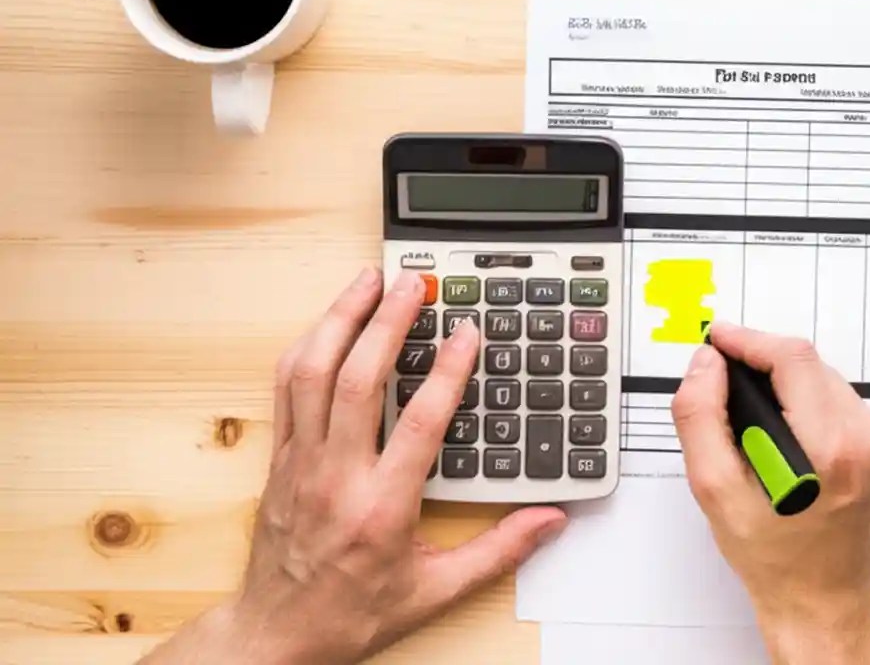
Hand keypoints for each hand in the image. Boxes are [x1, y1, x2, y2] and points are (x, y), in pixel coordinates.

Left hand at [141, 269, 566, 664]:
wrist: (277, 634)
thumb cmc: (350, 614)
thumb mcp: (435, 592)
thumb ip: (498, 553)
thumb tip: (547, 522)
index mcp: (381, 507)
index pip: (419, 422)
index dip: (446, 372)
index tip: (466, 333)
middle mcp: (336, 476)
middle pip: (358, 379)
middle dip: (386, 322)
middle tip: (411, 283)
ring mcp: (301, 462)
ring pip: (312, 373)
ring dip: (339, 319)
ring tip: (365, 282)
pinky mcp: (280, 457)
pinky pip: (285, 388)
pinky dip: (307, 347)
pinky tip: (326, 323)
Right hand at [671, 322, 869, 664]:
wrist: (820, 600)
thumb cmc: (775, 559)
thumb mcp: (715, 490)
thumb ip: (701, 417)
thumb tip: (705, 367)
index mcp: (828, 446)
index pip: (791, 357)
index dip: (747, 340)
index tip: (717, 340)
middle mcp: (861, 438)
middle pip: (805, 362)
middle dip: (759, 362)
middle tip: (720, 384)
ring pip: (819, 377)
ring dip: (780, 382)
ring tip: (747, 420)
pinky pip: (831, 399)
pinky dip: (799, 402)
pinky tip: (776, 433)